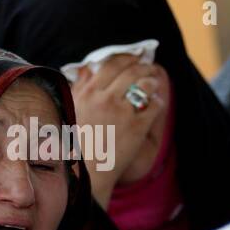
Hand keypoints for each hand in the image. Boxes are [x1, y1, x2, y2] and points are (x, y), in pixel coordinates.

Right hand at [69, 53, 167, 206]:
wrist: (85, 173)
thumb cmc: (74, 143)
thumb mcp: (71, 110)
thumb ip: (80, 87)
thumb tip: (88, 68)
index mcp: (88, 92)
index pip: (111, 64)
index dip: (126, 58)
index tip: (133, 57)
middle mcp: (104, 98)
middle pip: (131, 71)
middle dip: (143, 66)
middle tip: (148, 66)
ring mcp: (122, 112)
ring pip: (145, 85)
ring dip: (152, 82)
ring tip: (154, 83)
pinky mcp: (137, 127)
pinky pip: (154, 106)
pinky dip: (158, 103)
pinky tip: (157, 105)